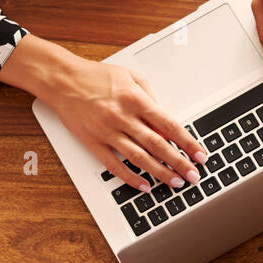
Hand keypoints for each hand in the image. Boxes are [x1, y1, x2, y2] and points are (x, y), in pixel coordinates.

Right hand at [0, 35, 205, 189]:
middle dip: (179, 162)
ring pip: (139, 158)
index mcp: (135, 99)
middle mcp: (122, 116)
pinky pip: (114, 165)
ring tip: (175, 182)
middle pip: (158, 145)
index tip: (200, 155)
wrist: (62, 79)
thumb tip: (165, 122)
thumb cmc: (96, 76)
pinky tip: (144, 186)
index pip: (169, 125)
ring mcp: (107, 131)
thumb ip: (150, 98)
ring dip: (160, 173)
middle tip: (193, 176)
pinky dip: (131, 178)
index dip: (188, 142)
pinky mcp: (93, 142)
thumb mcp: (130, 77)